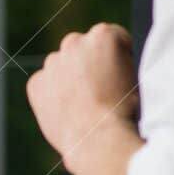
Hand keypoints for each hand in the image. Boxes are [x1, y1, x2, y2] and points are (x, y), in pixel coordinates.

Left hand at [25, 23, 140, 174]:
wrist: (99, 140)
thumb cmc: (125, 112)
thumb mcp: (137, 78)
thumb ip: (124, 62)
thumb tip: (119, 62)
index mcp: (103, 35)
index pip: (113, 38)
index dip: (119, 58)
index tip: (120, 74)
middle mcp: (74, 42)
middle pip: (83, 49)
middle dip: (91, 64)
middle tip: (101, 90)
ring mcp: (52, 63)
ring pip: (62, 66)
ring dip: (70, 78)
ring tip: (85, 104)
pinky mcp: (36, 84)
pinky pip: (45, 85)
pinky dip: (52, 94)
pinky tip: (68, 111)